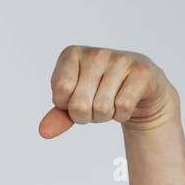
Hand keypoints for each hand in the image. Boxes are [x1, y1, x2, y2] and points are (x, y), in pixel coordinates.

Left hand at [38, 45, 178, 137]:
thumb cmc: (100, 93)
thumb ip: (58, 115)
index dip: (66, 106)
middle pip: (79, 104)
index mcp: (72, 54)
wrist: (140, 90)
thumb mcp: (74, 102)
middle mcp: (96, 53)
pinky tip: (125, 104)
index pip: (60, 91)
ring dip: (104, 117)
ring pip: (101, 108)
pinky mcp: (141, 71)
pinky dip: (121, 115)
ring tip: (110, 104)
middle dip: (85, 116)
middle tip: (94, 106)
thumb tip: (44, 131)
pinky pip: (122, 108)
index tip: (77, 98)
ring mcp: (120, 60)